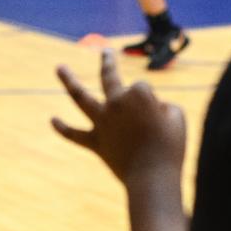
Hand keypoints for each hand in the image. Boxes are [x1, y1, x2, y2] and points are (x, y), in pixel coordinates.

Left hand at [52, 49, 186, 183]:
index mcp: (137, 93)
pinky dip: (63, 128)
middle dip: (107, 63)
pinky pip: (75, 135)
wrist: (152, 178)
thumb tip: (149, 111)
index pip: (143, 89)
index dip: (154, 106)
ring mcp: (102, 122)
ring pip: (81, 97)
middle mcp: (115, 103)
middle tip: (105, 53)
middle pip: (109, 77)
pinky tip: (53, 120)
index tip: (159, 124)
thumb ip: (162, 107)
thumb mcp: (177, 118)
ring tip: (58, 68)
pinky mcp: (95, 142)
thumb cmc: (170, 147)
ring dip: (69, 81)